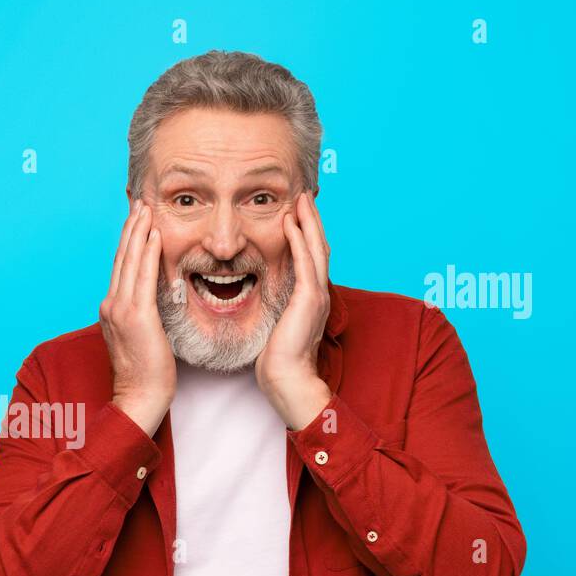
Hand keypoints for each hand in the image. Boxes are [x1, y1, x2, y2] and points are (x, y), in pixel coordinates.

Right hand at [99, 197, 175, 436]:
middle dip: (131, 228)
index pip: (121, 268)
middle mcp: (111, 304)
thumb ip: (142, 317)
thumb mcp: (140, 338)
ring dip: (138, 231)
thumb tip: (153, 304)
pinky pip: (142, 275)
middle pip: (121, 258)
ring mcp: (121, 309)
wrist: (139, 396)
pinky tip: (154, 234)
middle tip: (139, 202)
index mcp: (112, 309)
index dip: (128, 242)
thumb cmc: (145, 374)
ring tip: (146, 208)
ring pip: (129, 261)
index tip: (136, 221)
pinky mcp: (136, 315)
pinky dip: (147, 252)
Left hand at [256, 190, 333, 429]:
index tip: (296, 213)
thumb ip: (275, 308)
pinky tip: (290, 222)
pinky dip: (298, 239)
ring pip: (315, 248)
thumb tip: (257, 297)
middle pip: (318, 246)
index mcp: (309, 298)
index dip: (305, 234)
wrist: (287, 380)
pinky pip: (304, 262)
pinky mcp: (308, 299)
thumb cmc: (277, 361)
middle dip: (312, 220)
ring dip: (308, 221)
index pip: (309, 257)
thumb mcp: (276, 326)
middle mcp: (317, 292)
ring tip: (301, 198)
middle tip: (304, 194)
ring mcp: (315, 294)